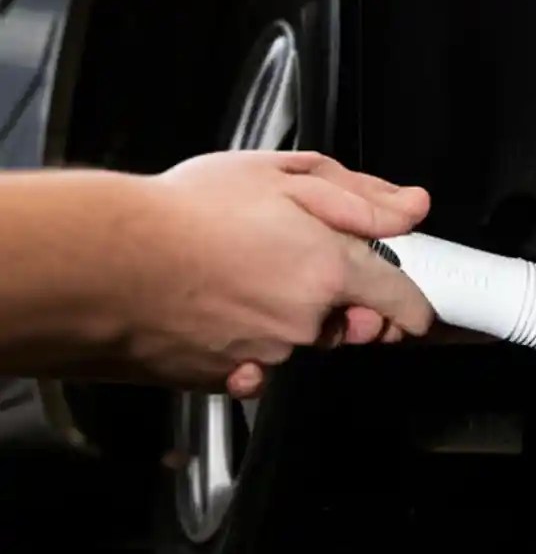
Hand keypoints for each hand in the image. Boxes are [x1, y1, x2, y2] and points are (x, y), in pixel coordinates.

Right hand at [121, 150, 432, 396]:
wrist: (103, 263)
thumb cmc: (185, 212)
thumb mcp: (283, 175)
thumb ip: (361, 196)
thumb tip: (413, 208)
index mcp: (331, 270)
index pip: (405, 303)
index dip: (415, 304)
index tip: (414, 306)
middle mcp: (309, 321)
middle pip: (352, 325)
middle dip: (344, 304)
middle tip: (302, 266)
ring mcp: (270, 355)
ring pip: (302, 342)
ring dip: (288, 316)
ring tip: (240, 274)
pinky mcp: (231, 378)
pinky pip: (258, 366)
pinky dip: (248, 345)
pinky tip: (220, 312)